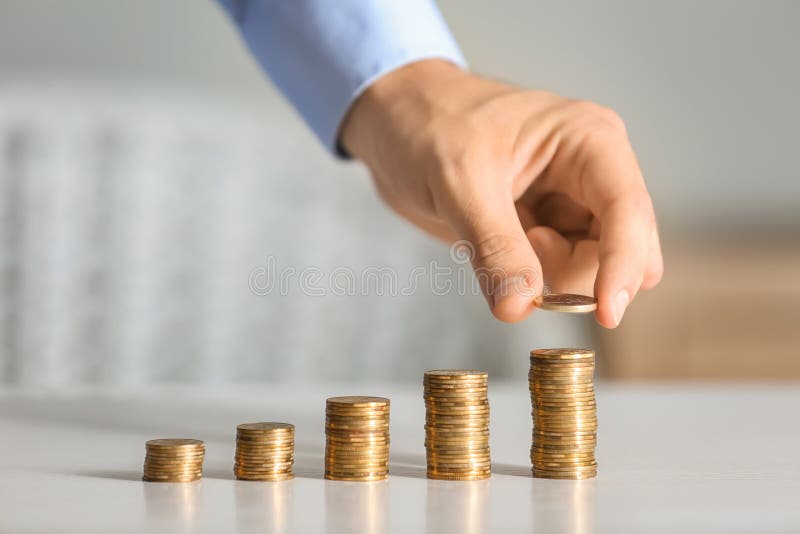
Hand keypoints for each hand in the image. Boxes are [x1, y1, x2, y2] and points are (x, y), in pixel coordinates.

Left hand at [340, 60, 662, 326]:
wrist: (394, 123)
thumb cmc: (429, 125)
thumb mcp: (459, 182)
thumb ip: (494, 247)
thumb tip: (520, 307)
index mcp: (588, 140)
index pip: (628, 210)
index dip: (624, 264)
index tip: (606, 313)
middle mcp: (591, 173)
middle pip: (622, 248)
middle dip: (579, 270)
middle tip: (526, 247)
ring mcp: (569, 203)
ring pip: (591, 268)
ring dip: (550, 277)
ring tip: (499, 238)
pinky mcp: (544, 228)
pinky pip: (556, 274)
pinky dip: (531, 280)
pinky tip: (496, 249)